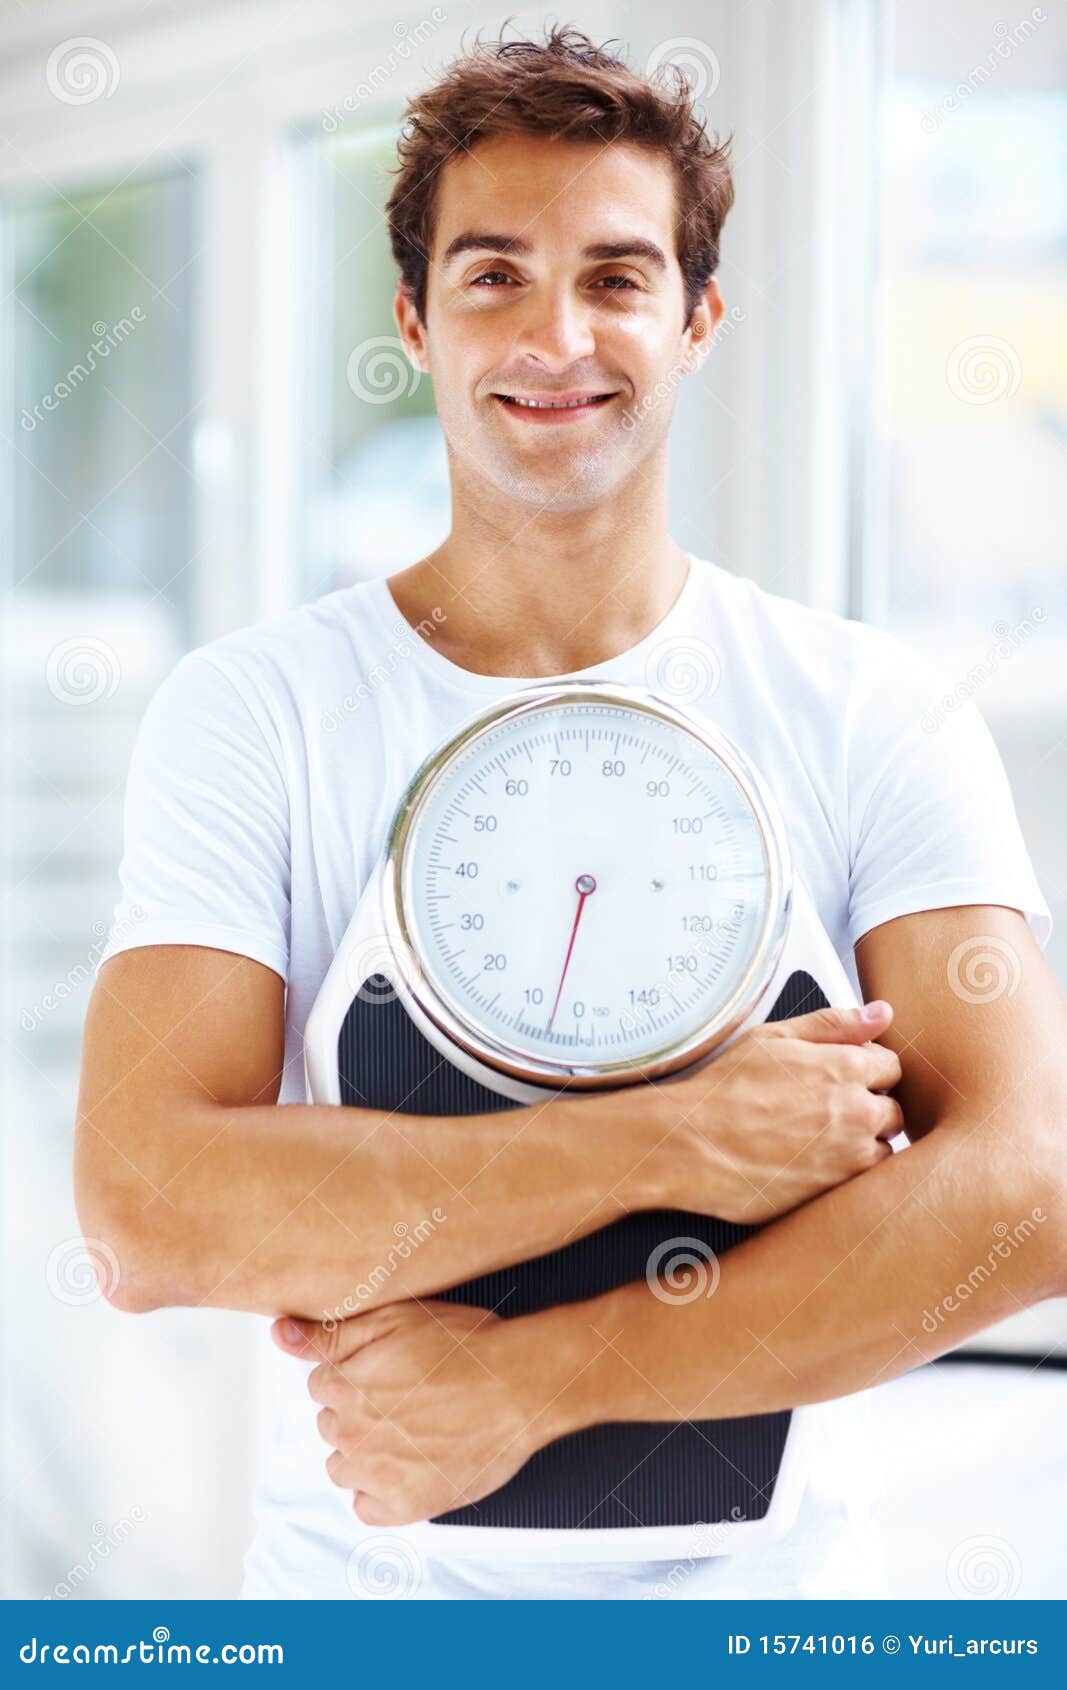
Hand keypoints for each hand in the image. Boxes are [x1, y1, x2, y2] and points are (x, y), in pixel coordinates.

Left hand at [271, 1301, 545, 1526]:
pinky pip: (367, 1508)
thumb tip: (279, 1333)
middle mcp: (351, 1434)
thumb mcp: (395, 1318)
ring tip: (409, 1432)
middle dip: (357, 1413)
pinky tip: (409, 1465)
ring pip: (343, 1467)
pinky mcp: (405, 1506)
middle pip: (331, 1425)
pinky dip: (381, 1492)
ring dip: (365, 1452)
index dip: (355, 1376)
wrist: (520, 1385)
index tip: (385, 1374)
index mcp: (344, 1386)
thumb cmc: (467, 1347)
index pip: (322, 1385)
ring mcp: (376, 1474)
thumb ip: (329, 1333)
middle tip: (403, 1400)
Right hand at [644, 1001, 903, 1223]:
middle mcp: (857, 1112)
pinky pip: (862, 1183)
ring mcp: (850, 1157)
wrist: (692, 1145)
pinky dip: (846, 1173)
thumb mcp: (774, 1037)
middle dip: (869, 1108)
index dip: (867, 1070)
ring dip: (862, 1144)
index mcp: (846, 1068)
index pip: (893, 1066)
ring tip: (818, 1140)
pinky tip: (813, 1163)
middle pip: (894, 1110)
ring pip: (882, 1149)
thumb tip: (881, 1013)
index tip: (844, 1077)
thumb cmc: (725, 1090)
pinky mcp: (836, 1192)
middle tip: (829, 1110)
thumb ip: (834, 1023)